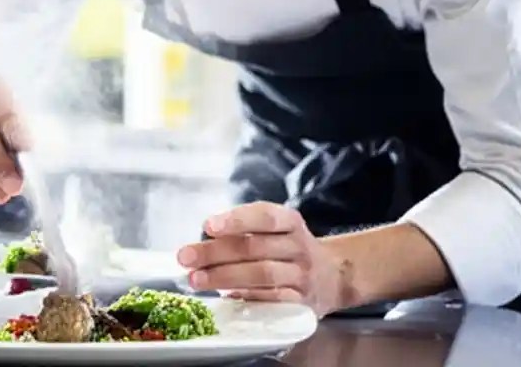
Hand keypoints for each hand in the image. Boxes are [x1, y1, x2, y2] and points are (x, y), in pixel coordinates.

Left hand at [176, 202, 350, 315]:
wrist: (335, 277)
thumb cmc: (290, 250)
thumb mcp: (277, 230)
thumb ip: (245, 231)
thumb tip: (202, 242)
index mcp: (291, 222)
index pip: (265, 216)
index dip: (236, 220)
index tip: (208, 226)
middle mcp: (299, 247)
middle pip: (255, 247)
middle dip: (215, 252)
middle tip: (185, 257)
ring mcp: (302, 276)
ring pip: (261, 274)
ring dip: (224, 277)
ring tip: (196, 279)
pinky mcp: (302, 303)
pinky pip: (271, 300)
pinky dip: (246, 297)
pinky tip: (225, 296)